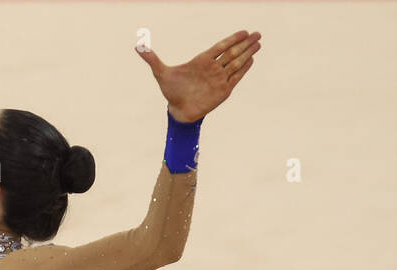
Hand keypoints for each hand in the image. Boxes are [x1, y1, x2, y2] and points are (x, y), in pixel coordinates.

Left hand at [136, 29, 260, 121]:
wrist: (177, 111)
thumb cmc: (170, 91)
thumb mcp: (160, 73)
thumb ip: (151, 58)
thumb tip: (137, 46)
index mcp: (201, 61)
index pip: (220, 46)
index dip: (232, 39)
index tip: (244, 31)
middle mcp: (213, 68)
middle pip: (232, 52)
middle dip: (245, 43)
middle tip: (258, 33)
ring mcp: (219, 79)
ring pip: (236, 63)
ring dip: (248, 53)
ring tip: (259, 43)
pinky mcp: (223, 91)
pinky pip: (236, 77)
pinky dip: (244, 69)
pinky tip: (252, 60)